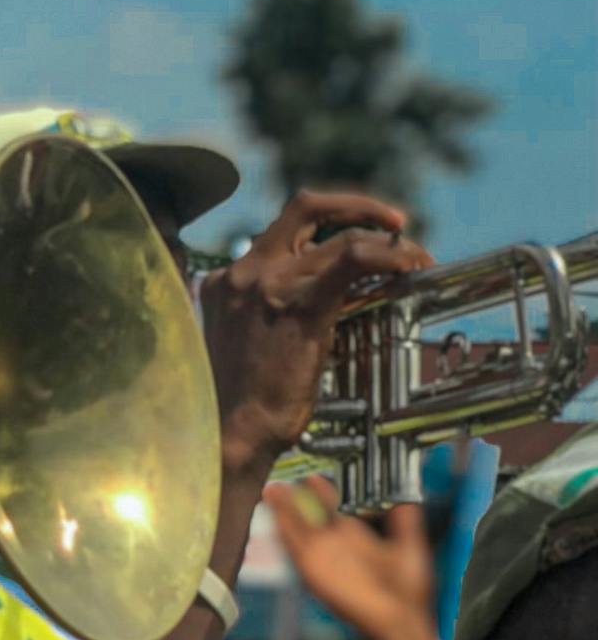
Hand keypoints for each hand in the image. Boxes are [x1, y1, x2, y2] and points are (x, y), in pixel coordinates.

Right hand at [199, 193, 431, 483]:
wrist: (232, 432)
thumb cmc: (243, 402)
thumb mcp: (248, 340)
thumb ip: (274, 307)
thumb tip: (329, 293)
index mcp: (224, 281)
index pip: (282, 227)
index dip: (329, 216)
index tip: (361, 229)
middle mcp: (244, 274)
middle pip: (308, 207)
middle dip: (360, 207)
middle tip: (396, 224)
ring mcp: (270, 286)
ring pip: (344, 239)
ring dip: (390, 246)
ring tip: (416, 261)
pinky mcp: (300, 306)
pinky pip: (354, 260)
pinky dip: (388, 256)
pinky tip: (409, 266)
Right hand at [264, 477, 443, 639]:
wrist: (396, 619)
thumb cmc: (406, 589)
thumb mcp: (409, 547)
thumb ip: (404, 522)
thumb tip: (404, 498)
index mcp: (355, 539)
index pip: (333, 511)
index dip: (323, 493)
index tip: (313, 477)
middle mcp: (334, 546)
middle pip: (308, 517)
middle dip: (294, 500)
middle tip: (281, 481)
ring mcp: (321, 558)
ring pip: (297, 529)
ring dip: (282, 510)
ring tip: (270, 490)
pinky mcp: (312, 571)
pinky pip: (294, 546)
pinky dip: (283, 529)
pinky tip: (274, 513)